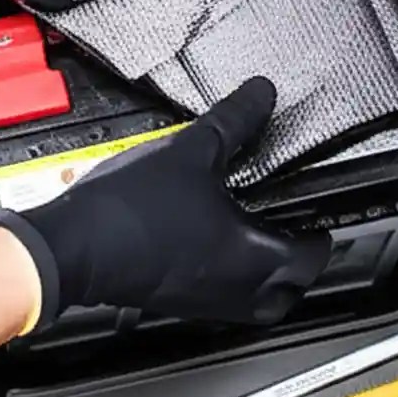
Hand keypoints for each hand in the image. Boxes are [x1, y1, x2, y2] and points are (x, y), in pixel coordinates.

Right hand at [0, 77, 331, 328]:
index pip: (313, 254)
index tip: (321, 214)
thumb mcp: (192, 150)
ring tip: (258, 241)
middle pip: (290, 291)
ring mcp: (206, 301)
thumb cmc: (132, 211)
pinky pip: (222, 298)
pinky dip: (231, 279)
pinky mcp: (177, 302)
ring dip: (266, 278)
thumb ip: (235, 120)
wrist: (75, 247)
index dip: (322, 231)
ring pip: (256, 301)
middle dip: (298, 264)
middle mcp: (237, 288)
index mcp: (255, 255)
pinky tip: (210, 245)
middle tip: (296, 232)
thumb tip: (261, 94)